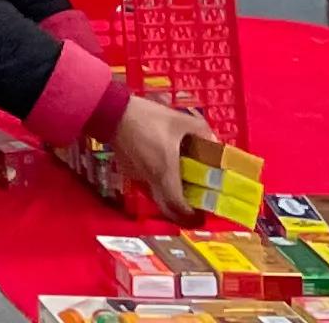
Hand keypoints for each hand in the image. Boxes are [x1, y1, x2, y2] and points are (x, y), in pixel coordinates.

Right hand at [109, 96, 194, 218]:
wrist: (112, 112)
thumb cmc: (148, 118)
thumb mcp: (180, 121)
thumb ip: (201, 132)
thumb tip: (216, 143)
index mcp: (165, 172)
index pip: (177, 206)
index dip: (190, 215)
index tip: (201, 215)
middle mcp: (151, 180)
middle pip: (165, 209)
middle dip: (180, 215)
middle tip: (193, 210)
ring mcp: (138, 177)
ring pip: (156, 197)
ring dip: (169, 200)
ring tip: (182, 189)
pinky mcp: (128, 170)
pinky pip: (147, 185)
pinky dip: (158, 186)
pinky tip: (163, 170)